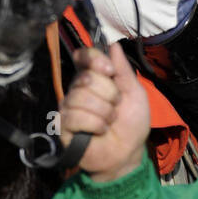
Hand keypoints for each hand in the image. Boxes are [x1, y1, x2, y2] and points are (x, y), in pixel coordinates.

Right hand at [60, 43, 150, 181]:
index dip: (94, 59)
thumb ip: (123, 69)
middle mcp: (77, 88)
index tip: (110, 71)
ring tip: (109, 122)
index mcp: (93, 77)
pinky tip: (100, 131)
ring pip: (81, 97)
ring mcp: (69, 106)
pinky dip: (95, 124)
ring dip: (104, 112)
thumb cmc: (132, 124)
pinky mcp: (63, 125)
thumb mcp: (135, 93)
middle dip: (108, 93)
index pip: (83, 56)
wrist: (127, 154)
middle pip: (86, 77)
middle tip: (115, 107)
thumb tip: (113, 44)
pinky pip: (75, 116)